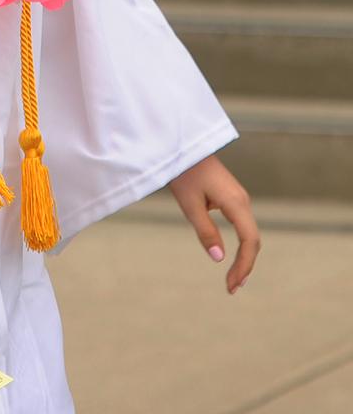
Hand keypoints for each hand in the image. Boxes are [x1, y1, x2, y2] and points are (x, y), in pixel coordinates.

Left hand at [168, 154, 259, 293]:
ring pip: (248, 234)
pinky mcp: (231, 198)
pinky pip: (241, 226)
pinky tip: (231, 257)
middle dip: (245, 266)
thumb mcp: (190, 204)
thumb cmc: (184, 173)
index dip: (243, 265)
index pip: (249, 241)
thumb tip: (218, 258)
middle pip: (252, 241)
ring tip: (233, 280)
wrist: (182, 145)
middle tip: (232, 288)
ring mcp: (238, 199)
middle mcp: (243, 202)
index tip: (232, 284)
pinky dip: (239, 245)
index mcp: (236, 203)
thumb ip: (205, 230)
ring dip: (243, 257)